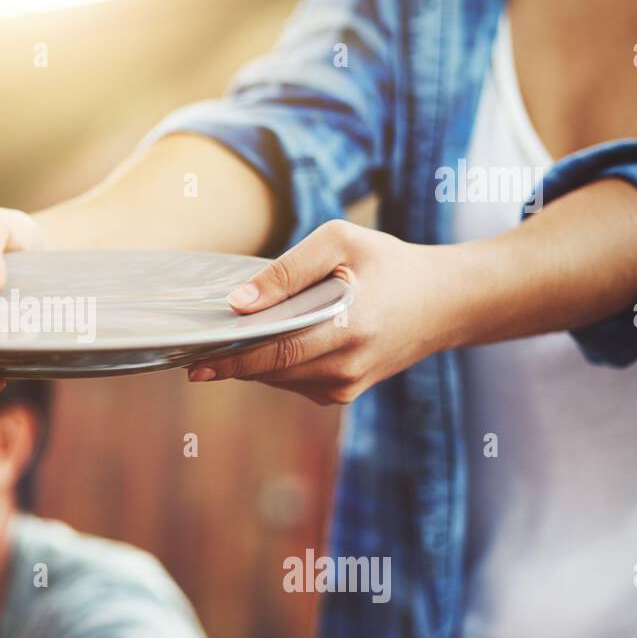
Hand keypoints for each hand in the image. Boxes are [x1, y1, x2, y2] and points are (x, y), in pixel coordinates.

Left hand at [186, 220, 455, 404]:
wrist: (445, 302)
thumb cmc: (389, 263)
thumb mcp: (340, 243)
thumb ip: (288, 269)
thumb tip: (239, 302)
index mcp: (348, 328)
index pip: (275, 351)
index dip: (230, 358)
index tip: (193, 360)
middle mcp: (346, 367)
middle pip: (269, 369)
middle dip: (230, 359)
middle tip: (191, 348)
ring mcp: (346, 387)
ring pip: (277, 378)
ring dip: (250, 360)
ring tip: (225, 337)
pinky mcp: (344, 394)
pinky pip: (293, 381)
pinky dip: (274, 363)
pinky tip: (267, 340)